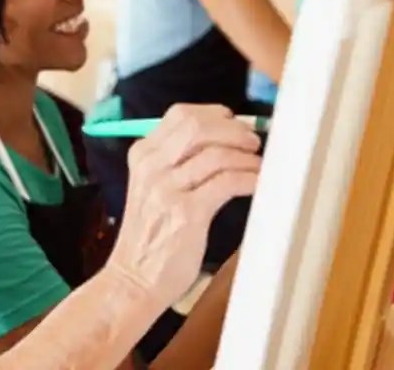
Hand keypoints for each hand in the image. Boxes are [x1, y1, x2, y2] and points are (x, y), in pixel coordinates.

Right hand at [105, 105, 260, 310]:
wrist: (134, 279)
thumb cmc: (151, 236)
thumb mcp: (152, 188)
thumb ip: (174, 161)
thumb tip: (222, 136)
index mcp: (142, 154)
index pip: (181, 114)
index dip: (215, 114)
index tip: (235, 123)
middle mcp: (151, 166)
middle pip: (199, 126)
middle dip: (234, 130)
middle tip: (253, 143)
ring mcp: (167, 188)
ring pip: (216, 153)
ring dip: (246, 156)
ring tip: (259, 165)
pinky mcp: (186, 212)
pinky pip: (227, 182)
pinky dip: (249, 178)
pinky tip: (257, 183)